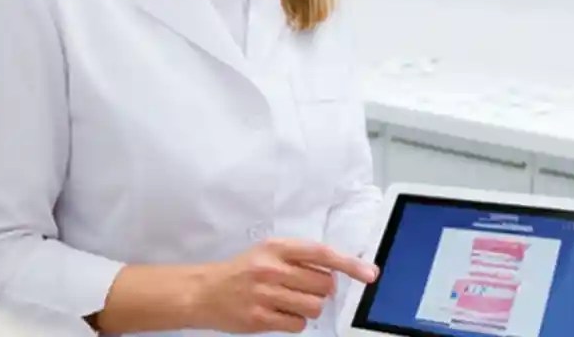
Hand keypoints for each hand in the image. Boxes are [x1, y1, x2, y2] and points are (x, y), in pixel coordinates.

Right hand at [189, 238, 378, 333]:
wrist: (204, 291)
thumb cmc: (241, 272)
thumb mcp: (267, 253)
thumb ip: (299, 258)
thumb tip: (335, 273)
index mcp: (277, 248)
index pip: (322, 254)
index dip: (350, 264)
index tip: (370, 274)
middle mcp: (272, 268)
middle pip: (323, 285)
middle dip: (320, 291)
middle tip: (300, 289)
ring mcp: (265, 294)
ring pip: (314, 307)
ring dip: (308, 308)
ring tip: (288, 302)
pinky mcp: (260, 318)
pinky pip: (297, 325)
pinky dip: (294, 321)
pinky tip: (278, 313)